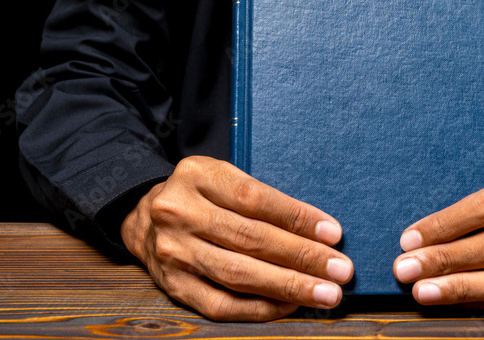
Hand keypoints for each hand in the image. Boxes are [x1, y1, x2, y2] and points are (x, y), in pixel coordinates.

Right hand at [120, 156, 353, 320]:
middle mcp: (181, 212)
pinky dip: (257, 308)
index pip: (255, 199)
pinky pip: (219, 304)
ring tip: (324, 293)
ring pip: (238, 274)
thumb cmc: (200, 195)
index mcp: (198, 175)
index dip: (297, 218)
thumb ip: (261, 198)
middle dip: (302, 257)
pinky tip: (287, 305)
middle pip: (250, 239)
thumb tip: (320, 232)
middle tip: (340, 271)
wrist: (143, 216)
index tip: (333, 234)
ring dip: (288, 286)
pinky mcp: (171, 285)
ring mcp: (173, 251)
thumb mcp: (223, 177)